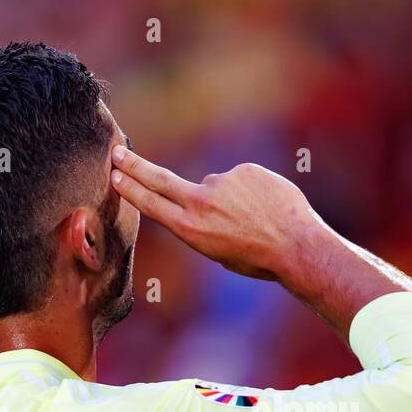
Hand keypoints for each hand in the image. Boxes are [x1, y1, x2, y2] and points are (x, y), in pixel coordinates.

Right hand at [110, 145, 315, 281]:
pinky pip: (243, 179)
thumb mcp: (219, 252)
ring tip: (256, 219)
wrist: (296, 247)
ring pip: (218, 186)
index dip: (131, 189)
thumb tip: (204, 202)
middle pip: (160, 179)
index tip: (115, 176)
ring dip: (232, 199)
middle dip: (135, 166)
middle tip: (117, 152)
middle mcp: (201, 203)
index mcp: (190, 229)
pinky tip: (267, 207)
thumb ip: (203, 225)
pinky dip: (253, 191)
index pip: (152, 203)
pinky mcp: (244, 170)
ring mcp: (223, 183)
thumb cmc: (259, 259)